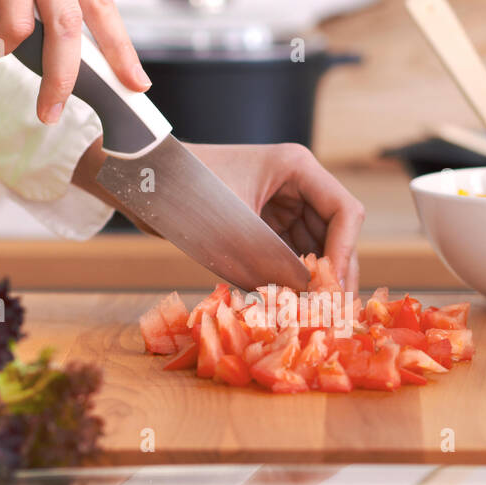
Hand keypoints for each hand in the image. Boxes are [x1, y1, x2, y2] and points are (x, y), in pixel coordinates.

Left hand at [73, 142, 365, 290]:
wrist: (140, 181)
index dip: (345, 253)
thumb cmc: (183, 190)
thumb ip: (273, 262)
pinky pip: (288, 256)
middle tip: (333, 314)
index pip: (345, 212)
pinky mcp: (263, 224)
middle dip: (335, 274)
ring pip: (314, 249)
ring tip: (311, 315)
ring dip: (312, 282)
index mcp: (296, 168)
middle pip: (336, 234)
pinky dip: (288, 280)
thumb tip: (309, 299)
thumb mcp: (234, 229)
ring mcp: (280, 205)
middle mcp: (296, 185)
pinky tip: (287, 305)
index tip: (333, 290)